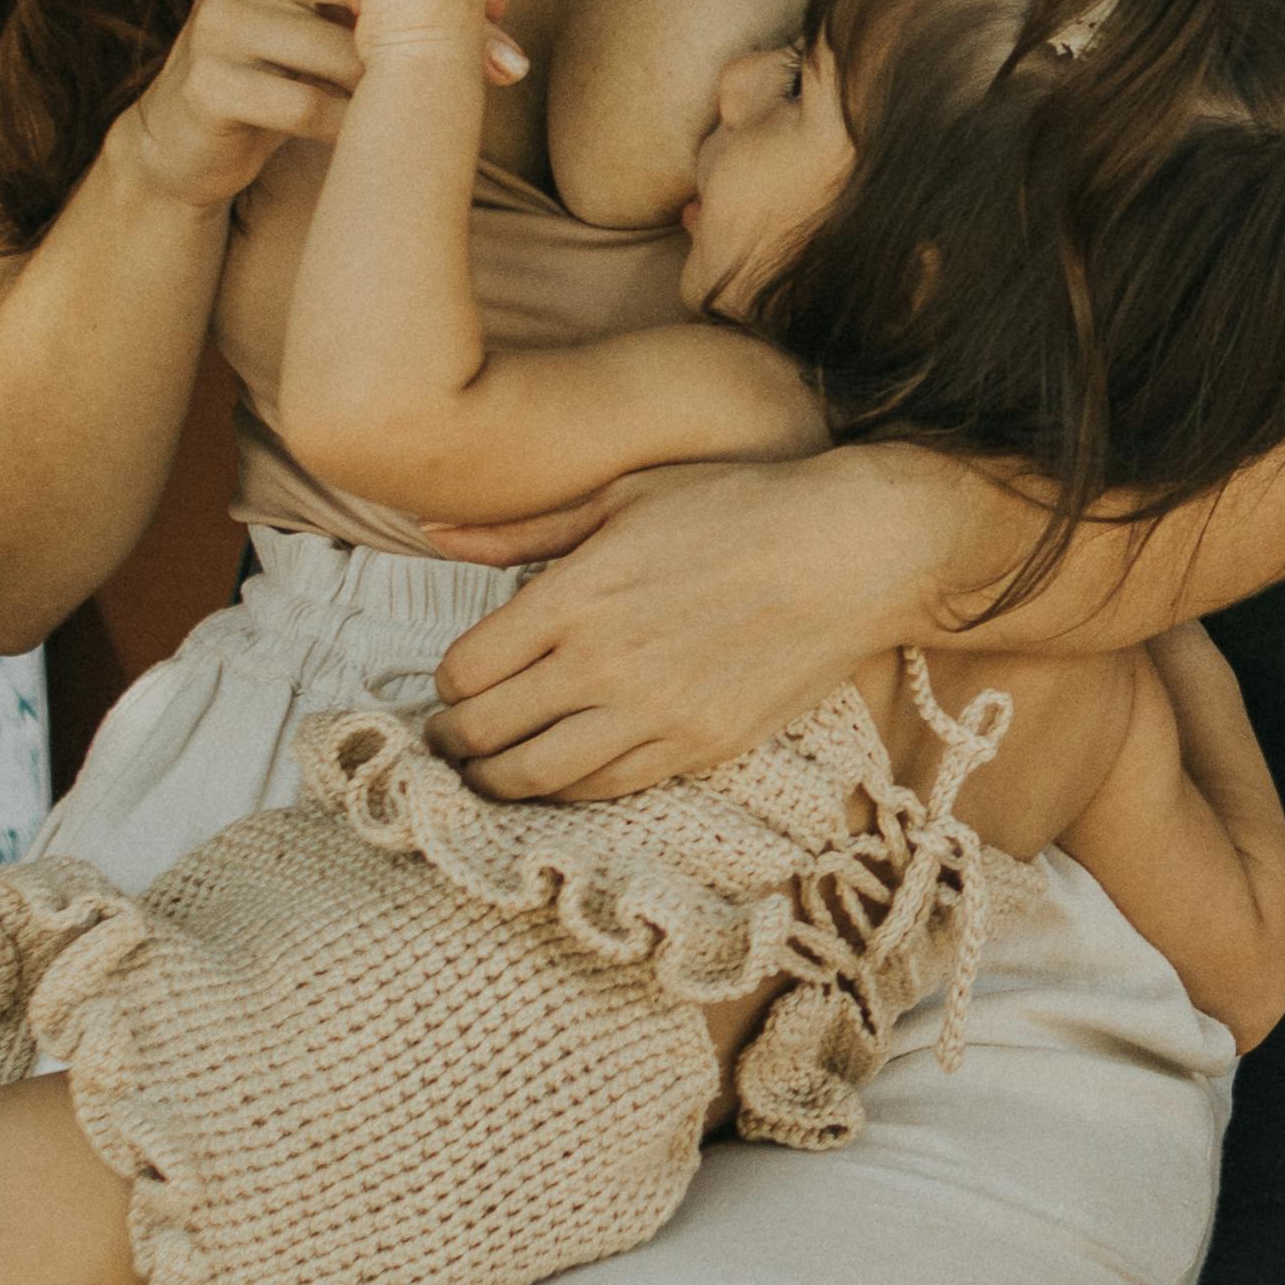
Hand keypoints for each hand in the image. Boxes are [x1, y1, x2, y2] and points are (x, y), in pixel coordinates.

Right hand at [111, 0, 524, 214]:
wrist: (191, 137)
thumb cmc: (284, 65)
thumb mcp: (337, 16)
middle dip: (421, 24)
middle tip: (499, 61)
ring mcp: (219, 11)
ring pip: (341, 47)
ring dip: (382, 85)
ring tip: (394, 108)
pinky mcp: (210, 76)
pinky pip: (307, 101)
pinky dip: (343, 124)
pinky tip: (350, 134)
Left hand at [430, 446, 963, 797]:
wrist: (852, 553)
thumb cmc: (738, 507)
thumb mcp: (623, 494)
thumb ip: (521, 527)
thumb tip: (432, 531)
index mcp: (576, 594)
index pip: (463, 670)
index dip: (445, 683)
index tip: (453, 682)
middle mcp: (603, 662)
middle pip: (484, 732)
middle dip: (452, 741)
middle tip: (449, 738)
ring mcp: (653, 713)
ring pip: (534, 777)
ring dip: (496, 779)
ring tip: (488, 769)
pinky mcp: (699, 746)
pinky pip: (605, 789)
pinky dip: (566, 790)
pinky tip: (558, 772)